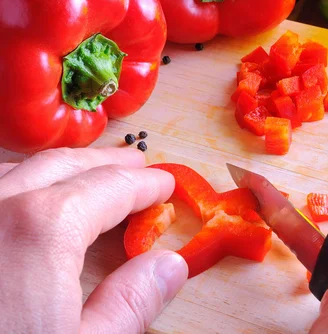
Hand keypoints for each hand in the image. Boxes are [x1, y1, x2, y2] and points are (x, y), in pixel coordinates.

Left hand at [0, 148, 187, 332]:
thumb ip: (129, 303)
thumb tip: (169, 267)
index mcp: (42, 228)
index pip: (110, 188)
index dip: (145, 186)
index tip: (165, 185)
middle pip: (63, 165)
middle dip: (105, 163)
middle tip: (135, 164)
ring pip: (19, 169)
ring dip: (62, 167)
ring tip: (88, 173)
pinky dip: (21, 181)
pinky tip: (30, 198)